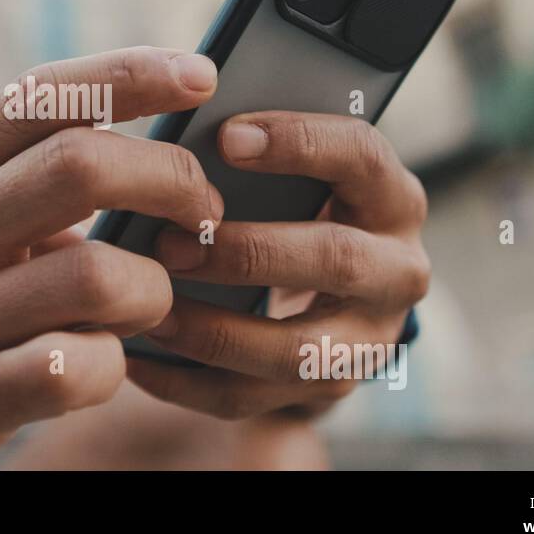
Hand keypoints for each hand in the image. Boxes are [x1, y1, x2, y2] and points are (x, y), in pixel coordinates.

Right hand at [0, 47, 223, 468]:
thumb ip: (5, 183)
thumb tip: (130, 159)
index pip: (37, 97)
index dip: (131, 75)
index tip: (200, 74)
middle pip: (82, 168)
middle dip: (172, 180)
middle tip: (200, 209)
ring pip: (98, 276)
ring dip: (151, 289)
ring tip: (142, 302)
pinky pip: (77, 370)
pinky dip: (113, 365)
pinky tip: (97, 363)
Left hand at [126, 111, 430, 419]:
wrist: (331, 295)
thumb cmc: (292, 208)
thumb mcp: (295, 174)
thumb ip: (255, 155)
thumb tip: (179, 143)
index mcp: (391, 198)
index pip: (363, 157)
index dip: (300, 142)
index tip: (226, 136)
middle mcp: (397, 270)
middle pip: (336, 259)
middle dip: (247, 252)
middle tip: (169, 243)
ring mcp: (368, 340)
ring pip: (298, 349)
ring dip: (214, 331)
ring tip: (150, 311)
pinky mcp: (326, 390)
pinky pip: (252, 397)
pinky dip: (186, 382)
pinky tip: (135, 359)